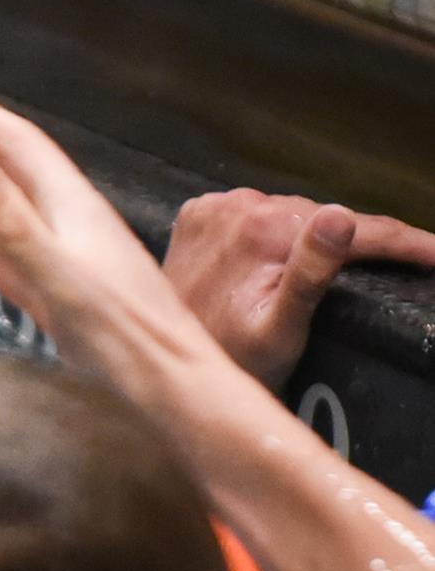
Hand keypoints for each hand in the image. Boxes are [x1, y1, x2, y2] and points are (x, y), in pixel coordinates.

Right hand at [0, 81, 206, 394]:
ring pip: (13, 213)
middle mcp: (74, 228)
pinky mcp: (67, 303)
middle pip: (14, 173)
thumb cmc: (125, 342)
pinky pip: (17, 261)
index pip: (19, 150)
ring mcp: (72, 265)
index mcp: (74, 211)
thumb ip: (15, 229)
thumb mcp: (63, 282)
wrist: (177, 395)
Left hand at [163, 190, 434, 389]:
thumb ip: (313, 274)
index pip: (356, 228)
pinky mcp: (197, 213)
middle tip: (393, 265)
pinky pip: (249, 214)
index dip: (405, 242)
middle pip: (322, 217)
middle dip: (356, 240)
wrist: (164, 363)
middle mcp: (240, 206)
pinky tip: (271, 259)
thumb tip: (343, 218)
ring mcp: (215, 207)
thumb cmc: (228, 360)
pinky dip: (268, 232)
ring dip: (308, 235)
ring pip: (287, 213)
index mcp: (267, 230)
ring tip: (330, 264)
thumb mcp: (280, 331)